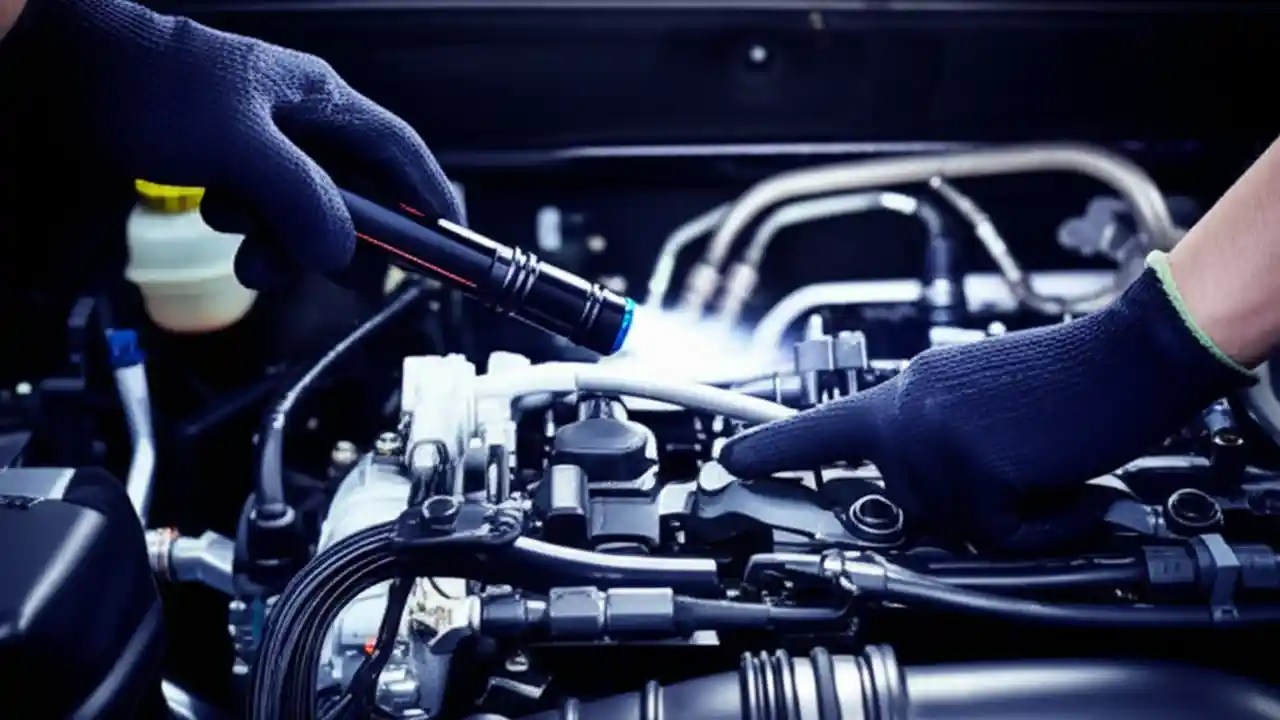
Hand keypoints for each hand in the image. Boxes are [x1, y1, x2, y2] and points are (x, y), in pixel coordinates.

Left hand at [7, 0, 461, 288]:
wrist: (70, 70)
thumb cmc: (151, 81)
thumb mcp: (237, 145)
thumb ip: (298, 198)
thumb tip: (340, 251)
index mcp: (318, 98)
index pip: (398, 150)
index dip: (428, 196)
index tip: (447, 240)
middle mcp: (300, 120)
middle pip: (353, 192)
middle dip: (339, 236)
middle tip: (329, 267)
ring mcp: (266, 142)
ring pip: (306, 210)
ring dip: (284, 242)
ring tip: (253, 250)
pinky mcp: (232, 163)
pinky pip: (265, 212)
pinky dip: (253, 232)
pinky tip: (227, 224)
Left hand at [718, 263, 1253, 552]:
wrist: (1128, 354)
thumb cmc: (1067, 379)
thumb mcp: (979, 400)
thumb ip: (936, 441)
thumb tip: (926, 494)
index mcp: (906, 391)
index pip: (825, 425)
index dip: (775, 448)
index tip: (732, 459)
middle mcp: (907, 412)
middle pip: (914, 507)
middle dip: (969, 504)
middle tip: (1023, 463)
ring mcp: (934, 438)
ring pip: (959, 527)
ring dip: (1014, 514)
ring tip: (1047, 461)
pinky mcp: (974, 465)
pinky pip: (1000, 537)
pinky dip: (1044, 526)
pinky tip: (1066, 482)